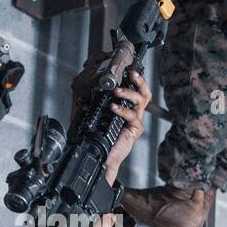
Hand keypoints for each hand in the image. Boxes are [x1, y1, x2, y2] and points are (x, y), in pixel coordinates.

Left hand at [103, 69, 148, 184]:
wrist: (104, 157)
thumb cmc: (102, 139)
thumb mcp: (96, 121)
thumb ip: (92, 110)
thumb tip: (82, 103)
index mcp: (127, 109)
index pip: (135, 90)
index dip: (135, 80)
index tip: (129, 69)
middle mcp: (133, 113)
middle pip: (144, 92)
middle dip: (139, 81)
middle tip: (131, 74)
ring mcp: (135, 121)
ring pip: (141, 101)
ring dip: (129, 93)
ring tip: (118, 91)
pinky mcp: (135, 130)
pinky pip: (133, 116)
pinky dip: (123, 110)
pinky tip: (113, 108)